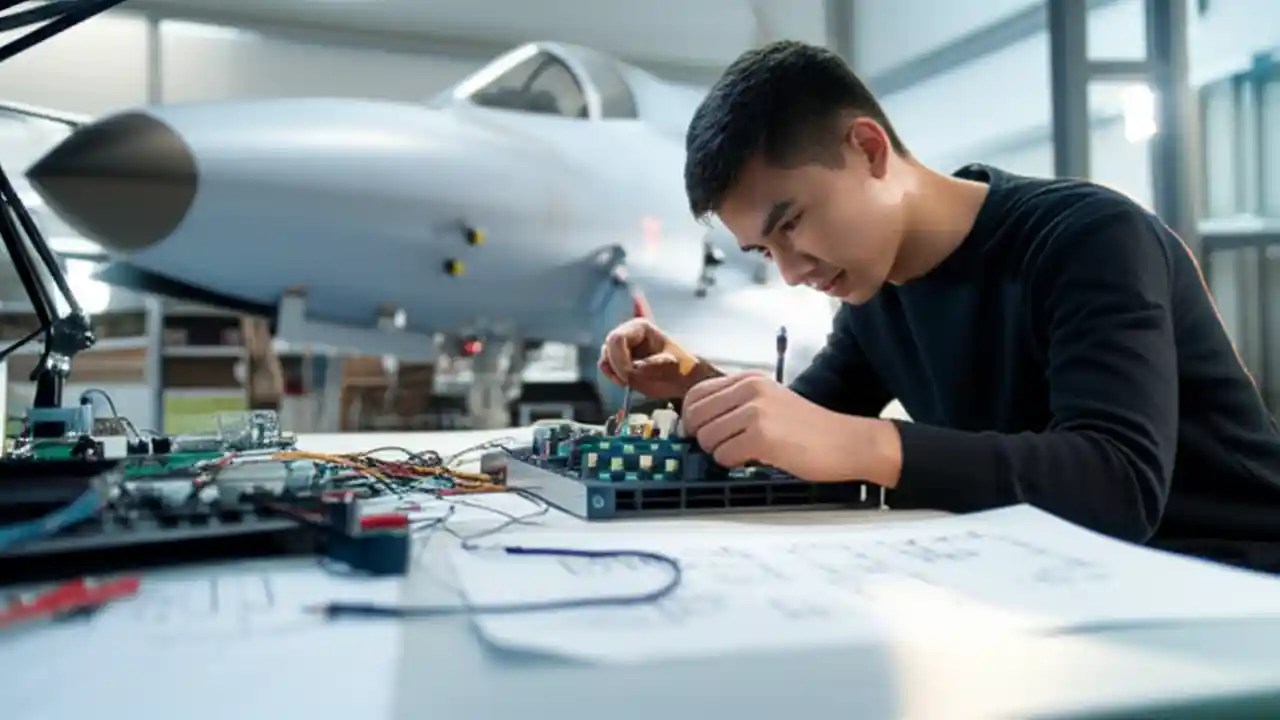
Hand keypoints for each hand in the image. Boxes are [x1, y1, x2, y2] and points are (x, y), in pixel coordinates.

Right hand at [597, 318, 718, 399]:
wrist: (682, 379)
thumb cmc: (679, 368)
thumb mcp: (671, 366)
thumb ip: (652, 366)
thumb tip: (634, 368)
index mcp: (640, 327)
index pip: (617, 339)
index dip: (619, 359)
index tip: (629, 376)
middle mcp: (628, 333)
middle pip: (608, 348)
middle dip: (616, 367)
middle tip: (628, 381)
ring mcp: (622, 346)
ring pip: (605, 357)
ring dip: (614, 372)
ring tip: (629, 382)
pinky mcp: (619, 360)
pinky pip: (606, 367)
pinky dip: (612, 375)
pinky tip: (624, 382)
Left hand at [681, 372, 901, 484]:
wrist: (846, 441)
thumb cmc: (810, 429)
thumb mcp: (770, 402)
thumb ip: (737, 405)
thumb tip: (698, 423)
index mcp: (749, 379)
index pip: (697, 393)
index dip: (690, 417)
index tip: (698, 432)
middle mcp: (750, 389)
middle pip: (695, 416)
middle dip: (701, 437)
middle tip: (719, 448)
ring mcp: (755, 411)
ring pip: (707, 437)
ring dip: (718, 453)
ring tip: (742, 454)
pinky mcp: (761, 436)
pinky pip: (724, 455)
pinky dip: (732, 464)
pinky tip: (752, 460)